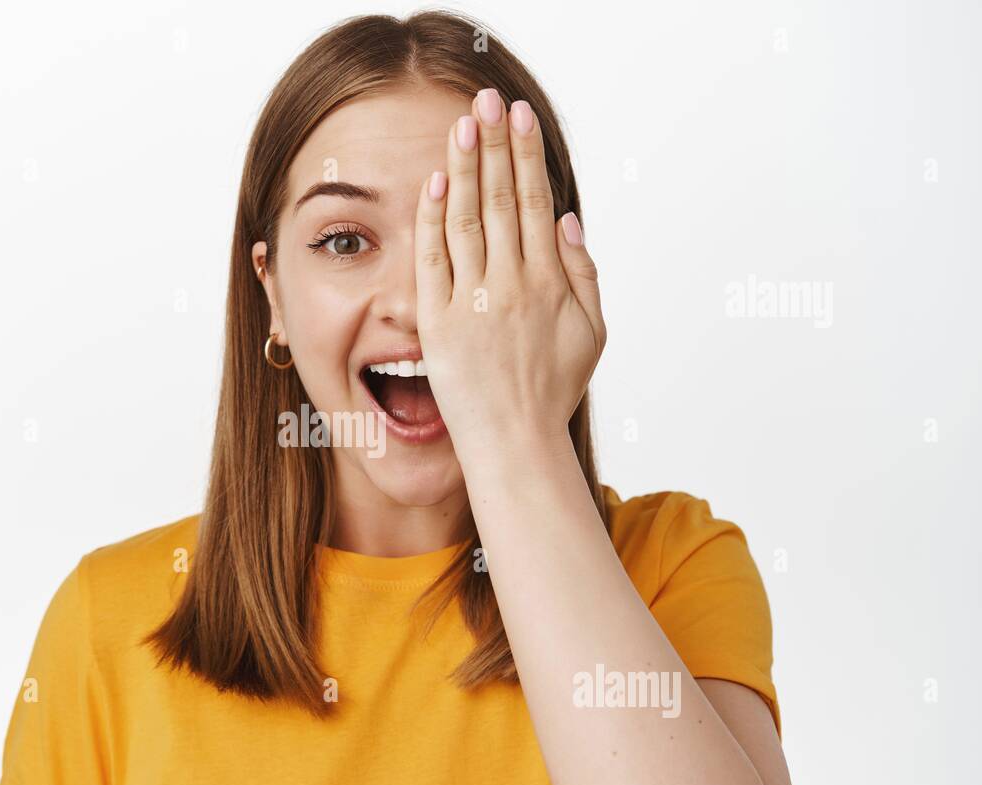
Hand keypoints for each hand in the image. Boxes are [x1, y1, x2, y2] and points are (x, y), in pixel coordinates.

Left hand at [414, 88, 605, 464]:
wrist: (516, 443)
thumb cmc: (552, 392)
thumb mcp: (593, 333)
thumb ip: (584, 272)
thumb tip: (567, 218)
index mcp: (552, 282)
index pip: (534, 202)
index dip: (525, 156)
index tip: (519, 118)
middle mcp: (514, 284)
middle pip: (500, 198)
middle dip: (495, 144)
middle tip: (488, 100)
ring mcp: (474, 302)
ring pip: (467, 219)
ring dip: (464, 166)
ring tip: (462, 124)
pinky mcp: (439, 323)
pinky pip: (434, 260)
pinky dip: (433, 220)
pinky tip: (434, 183)